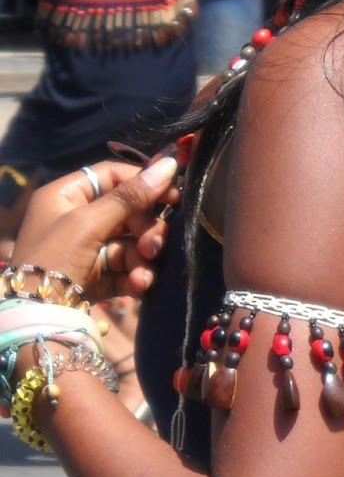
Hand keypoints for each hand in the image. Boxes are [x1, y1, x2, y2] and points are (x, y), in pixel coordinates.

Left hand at [11, 155, 178, 301]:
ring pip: (132, 243)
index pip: (111, 176)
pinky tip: (139, 285)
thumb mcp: (89, 222)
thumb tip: (169, 164)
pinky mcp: (97, 277)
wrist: (37, 312)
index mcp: (66, 196)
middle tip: (154, 246)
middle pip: (127, 212)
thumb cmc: (55, 256)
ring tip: (143, 274)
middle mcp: (77, 219)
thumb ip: (129, 197)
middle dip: (146, 230)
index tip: (173, 195)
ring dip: (143, 258)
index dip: (142, 183)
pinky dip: (136, 276)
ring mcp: (88, 249)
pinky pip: (126, 269)